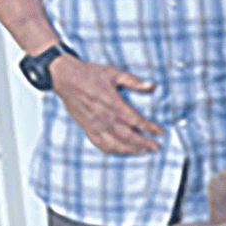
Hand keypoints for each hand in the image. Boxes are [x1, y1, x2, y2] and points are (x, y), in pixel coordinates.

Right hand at [48, 55, 162, 153]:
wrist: (64, 78)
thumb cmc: (90, 74)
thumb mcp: (114, 73)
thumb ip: (133, 81)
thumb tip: (152, 85)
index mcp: (112, 103)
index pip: (136, 120)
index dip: (150, 128)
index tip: (160, 132)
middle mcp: (103, 117)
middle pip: (128, 136)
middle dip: (144, 143)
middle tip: (157, 147)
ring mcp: (94, 125)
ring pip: (115, 144)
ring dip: (131, 150)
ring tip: (144, 152)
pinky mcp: (86, 128)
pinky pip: (100, 144)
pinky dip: (113, 150)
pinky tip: (123, 151)